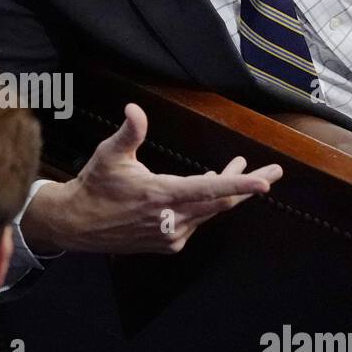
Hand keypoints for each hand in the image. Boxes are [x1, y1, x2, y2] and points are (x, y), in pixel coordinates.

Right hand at [22, 103, 281, 254]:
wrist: (77, 224)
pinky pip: (198, 221)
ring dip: (229, 191)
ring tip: (243, 169)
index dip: (238, 185)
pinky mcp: (169, 243)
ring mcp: (171, 235)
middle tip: (274, 172)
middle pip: (222, 202)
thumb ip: (129, 132)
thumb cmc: (94, 185)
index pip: (208, 189)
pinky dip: (208, 204)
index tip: (264, 183)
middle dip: (249, 186)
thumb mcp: (109, 154)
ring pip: (212, 211)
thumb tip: (134, 109)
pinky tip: (209, 190)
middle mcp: (170, 219)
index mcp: (160, 195)